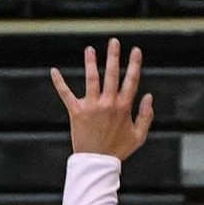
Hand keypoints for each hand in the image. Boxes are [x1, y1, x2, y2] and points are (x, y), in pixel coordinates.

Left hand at [51, 38, 153, 161]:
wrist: (96, 163)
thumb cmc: (118, 149)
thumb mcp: (139, 135)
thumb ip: (146, 115)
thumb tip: (149, 96)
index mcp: (123, 107)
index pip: (131, 81)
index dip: (134, 64)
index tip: (136, 50)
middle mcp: (107, 103)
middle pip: (111, 74)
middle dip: (113, 56)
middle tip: (114, 41)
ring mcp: (91, 106)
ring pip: (91, 79)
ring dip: (90, 63)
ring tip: (89, 49)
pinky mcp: (76, 112)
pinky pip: (66, 94)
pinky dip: (59, 82)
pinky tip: (54, 70)